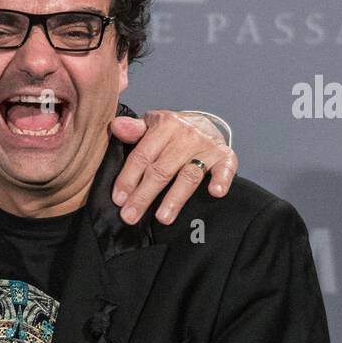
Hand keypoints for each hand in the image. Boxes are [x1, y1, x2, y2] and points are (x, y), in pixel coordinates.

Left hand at [109, 109, 237, 224]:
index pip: (142, 156)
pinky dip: (222, 180)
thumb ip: (133, 130)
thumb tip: (116, 127)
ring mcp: (206, 146)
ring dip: (175, 198)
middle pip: (161, 170)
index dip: (128, 179)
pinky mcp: (225, 157)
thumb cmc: (171, 132)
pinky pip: (224, 170)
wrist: (205, 124)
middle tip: (130, 216)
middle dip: (144, 196)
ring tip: (162, 218)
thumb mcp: (151, 126)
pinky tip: (215, 192)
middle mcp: (186, 135)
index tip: (118, 200)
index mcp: (164, 125)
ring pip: (188, 176)